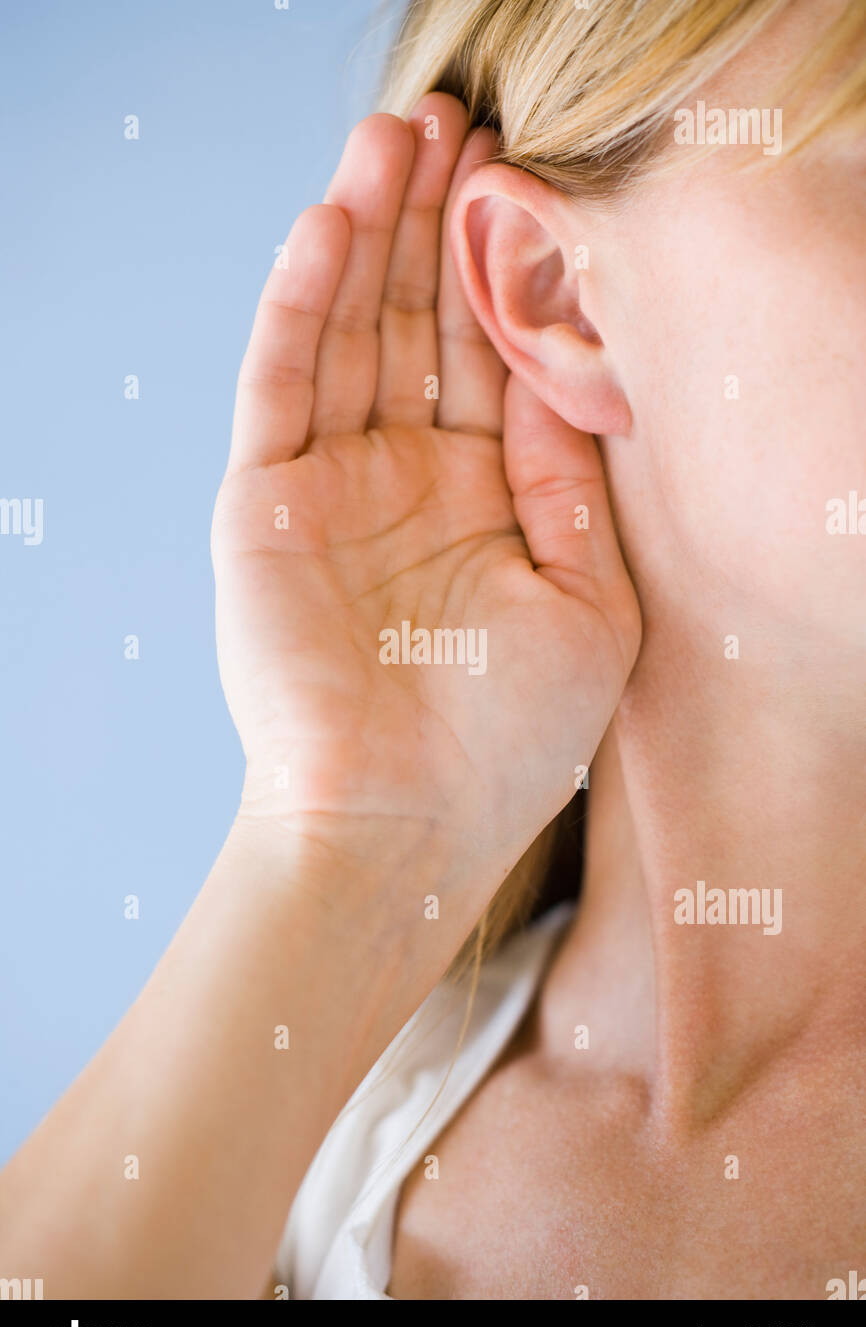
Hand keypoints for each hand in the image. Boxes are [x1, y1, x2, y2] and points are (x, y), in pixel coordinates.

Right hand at [212, 96, 639, 891]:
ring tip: (391, 136)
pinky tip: (330, 229)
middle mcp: (404, 482)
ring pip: (346, 335)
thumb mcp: (587, 603)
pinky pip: (281, 388)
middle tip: (448, 119)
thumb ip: (570, 483)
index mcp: (483, 501)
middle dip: (432, 225)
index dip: (501, 271)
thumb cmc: (508, 737)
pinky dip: (300, 310)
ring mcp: (330, 488)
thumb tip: (563, 373)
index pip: (488, 360)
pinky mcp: (263, 505)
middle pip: (415, 325)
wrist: (402, 824)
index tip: (519, 179)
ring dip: (368, 236)